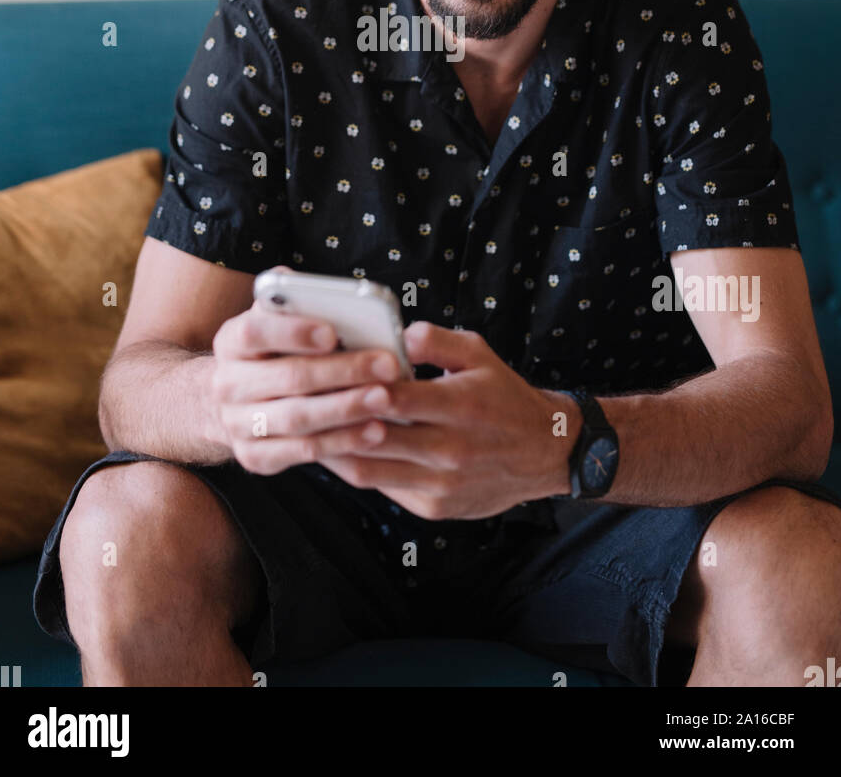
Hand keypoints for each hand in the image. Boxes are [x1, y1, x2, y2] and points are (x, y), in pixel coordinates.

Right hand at [210, 268, 403, 473]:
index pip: (255, 332)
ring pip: (297, 418)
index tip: (333, 333)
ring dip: (346, 409)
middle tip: (388, 365)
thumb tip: (305, 281)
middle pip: (288, 378)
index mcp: (232, 341)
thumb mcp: (272, 321)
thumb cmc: (270, 351)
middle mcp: (227, 384)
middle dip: (343, 371)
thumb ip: (291, 302)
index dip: (294, 332)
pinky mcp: (254, 457)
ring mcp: (237, 424)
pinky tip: (374, 431)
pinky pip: (302, 451)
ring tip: (385, 399)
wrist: (232, 402)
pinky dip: (341, 442)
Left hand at [314, 322, 577, 518]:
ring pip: (369, 469)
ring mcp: (440, 483)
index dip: (356, 386)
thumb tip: (395, 334)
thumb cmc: (504, 397)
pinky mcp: (433, 507)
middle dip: (333, 418)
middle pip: (374, 436)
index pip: (395, 397)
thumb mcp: (479, 353)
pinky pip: (382, 487)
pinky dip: (355, 468)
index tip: (324, 371)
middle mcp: (451, 448)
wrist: (543, 453)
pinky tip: (336, 449)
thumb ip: (436, 340)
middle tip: (297, 400)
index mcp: (462, 405)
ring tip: (305, 427)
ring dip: (333, 449)